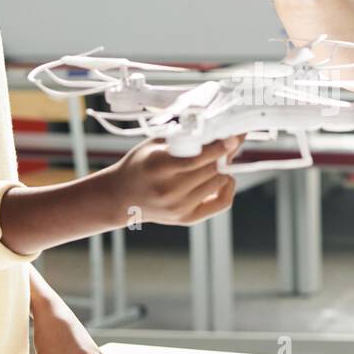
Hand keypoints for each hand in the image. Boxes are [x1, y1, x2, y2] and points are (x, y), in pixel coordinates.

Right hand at [103, 135, 243, 226]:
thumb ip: (182, 138)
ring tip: (217, 160)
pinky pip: (221, 202)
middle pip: (211, 170)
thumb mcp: (154, 144)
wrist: (121, 197)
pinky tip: (222, 178)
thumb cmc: (139, 166)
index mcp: (159, 167)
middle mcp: (169, 190)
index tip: (232, 138)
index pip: (196, 159)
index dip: (218, 148)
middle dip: (223, 155)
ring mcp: (179, 207)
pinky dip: (227, 187)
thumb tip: (217, 134)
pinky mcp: (187, 218)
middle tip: (228, 143)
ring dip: (223, 169)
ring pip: (219, 183)